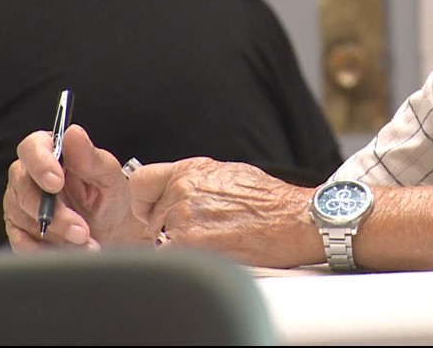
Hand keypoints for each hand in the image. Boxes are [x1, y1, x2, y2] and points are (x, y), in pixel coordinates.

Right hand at [3, 124, 143, 250]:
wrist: (114, 231)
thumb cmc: (109, 196)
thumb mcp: (108, 174)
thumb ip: (90, 156)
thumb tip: (73, 133)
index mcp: (49, 152)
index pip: (31, 148)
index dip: (41, 164)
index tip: (57, 182)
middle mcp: (28, 176)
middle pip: (24, 188)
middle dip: (55, 213)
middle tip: (82, 230)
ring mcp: (20, 204)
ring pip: (25, 219)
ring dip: (58, 235)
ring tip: (87, 242)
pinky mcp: (19, 231)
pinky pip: (22, 243)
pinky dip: (47, 251)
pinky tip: (69, 251)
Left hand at [128, 157, 320, 267]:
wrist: (292, 220)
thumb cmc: (268, 200)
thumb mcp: (228, 174)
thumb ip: (195, 181)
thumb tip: (176, 190)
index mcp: (189, 171)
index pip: (141, 182)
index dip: (144, 201)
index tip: (151, 211)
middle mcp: (182, 191)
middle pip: (152, 218)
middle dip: (168, 229)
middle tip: (198, 233)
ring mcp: (184, 219)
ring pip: (161, 240)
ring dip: (180, 246)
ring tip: (212, 242)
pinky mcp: (192, 245)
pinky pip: (172, 258)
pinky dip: (188, 260)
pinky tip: (212, 254)